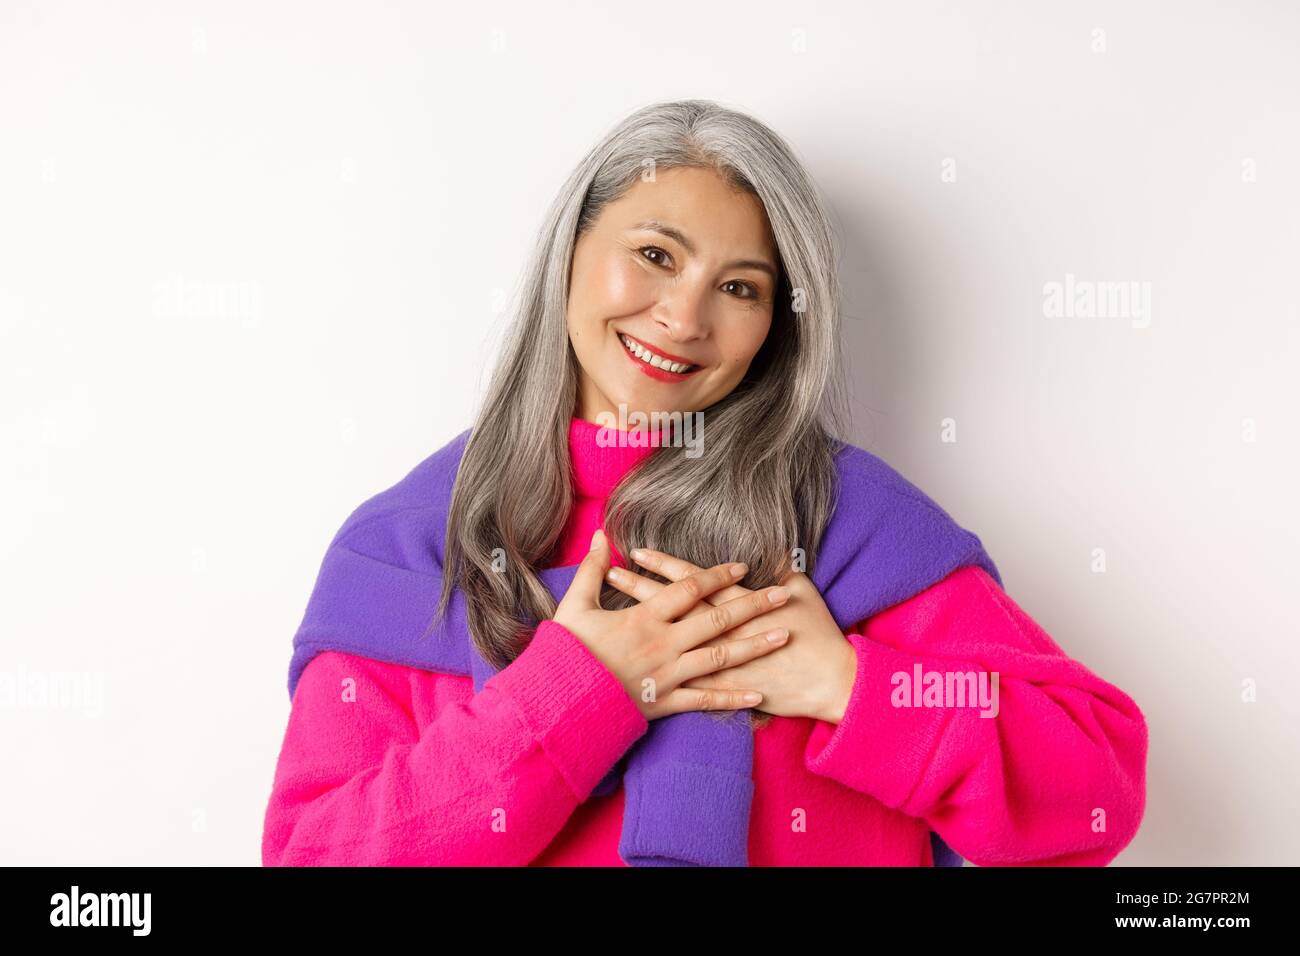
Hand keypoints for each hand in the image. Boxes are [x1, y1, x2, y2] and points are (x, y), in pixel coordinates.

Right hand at [552, 529, 793, 721]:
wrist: (556, 702)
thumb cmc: (565, 653)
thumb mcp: (574, 605)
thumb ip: (591, 569)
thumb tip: (600, 536)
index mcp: (644, 617)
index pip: (688, 588)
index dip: (716, 575)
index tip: (742, 567)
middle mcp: (663, 643)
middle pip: (716, 618)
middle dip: (752, 605)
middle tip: (782, 596)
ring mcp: (668, 674)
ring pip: (720, 657)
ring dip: (754, 645)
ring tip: (783, 636)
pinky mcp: (665, 703)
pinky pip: (705, 700)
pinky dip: (732, 698)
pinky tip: (759, 695)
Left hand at [604, 548, 857, 723]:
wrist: (830, 682)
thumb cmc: (818, 635)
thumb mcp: (803, 593)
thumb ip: (782, 568)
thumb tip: (770, 547)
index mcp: (740, 606)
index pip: (694, 581)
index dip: (665, 566)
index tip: (638, 552)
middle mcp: (724, 634)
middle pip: (674, 609)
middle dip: (642, 591)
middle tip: (612, 575)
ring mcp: (722, 664)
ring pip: (672, 642)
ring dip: (644, 627)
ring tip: (614, 615)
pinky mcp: (725, 689)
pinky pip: (687, 680)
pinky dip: (662, 672)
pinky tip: (637, 666)